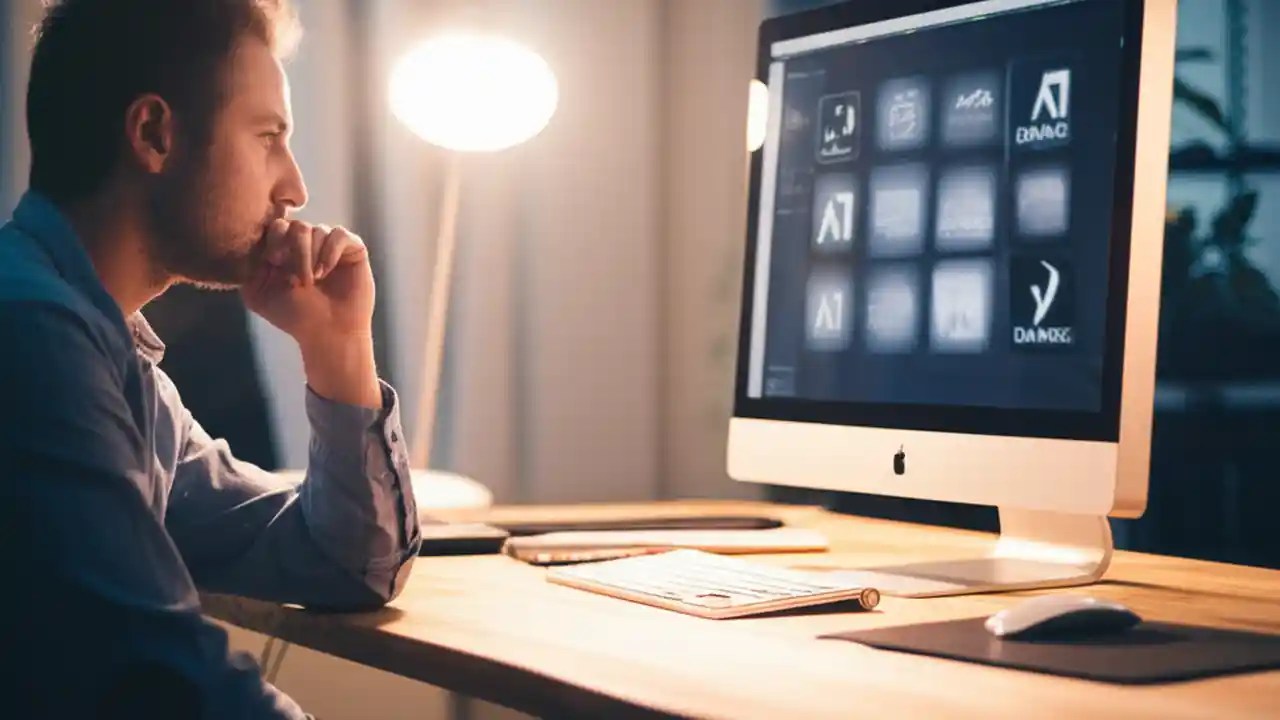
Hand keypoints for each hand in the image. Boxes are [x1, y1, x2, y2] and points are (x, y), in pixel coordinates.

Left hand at [241, 219, 374, 346]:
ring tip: (312, 281)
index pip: (276, 225)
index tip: (274, 262)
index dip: (274, 240)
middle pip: (296, 224)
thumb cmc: (294, 316)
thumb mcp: (257, 294)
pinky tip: (325, 272)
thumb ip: (246, 267)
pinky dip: (330, 252)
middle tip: (295, 278)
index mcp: (285, 250)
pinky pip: (339, 234)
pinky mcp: (353, 249)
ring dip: (311, 256)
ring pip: (317, 230)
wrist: (329, 333)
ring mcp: (330, 245)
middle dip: (294, 250)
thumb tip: (250, 243)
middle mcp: (308, 244)